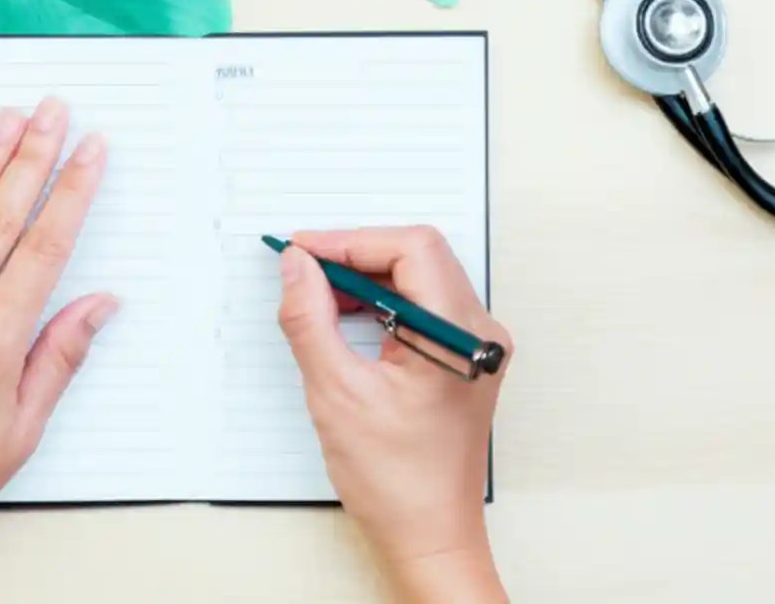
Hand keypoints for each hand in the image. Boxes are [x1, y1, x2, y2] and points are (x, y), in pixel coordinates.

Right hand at [276, 227, 511, 602]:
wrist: (430, 534)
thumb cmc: (396, 481)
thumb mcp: (336, 393)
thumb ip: (310, 319)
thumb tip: (296, 266)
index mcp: (459, 336)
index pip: (411, 249)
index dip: (351, 241)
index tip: (302, 251)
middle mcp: (479, 332)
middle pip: (417, 256)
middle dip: (355, 255)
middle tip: (302, 269)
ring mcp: (474, 344)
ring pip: (418, 278)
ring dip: (366, 279)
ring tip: (316, 297)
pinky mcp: (462, 357)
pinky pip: (421, 305)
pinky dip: (380, 303)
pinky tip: (343, 318)